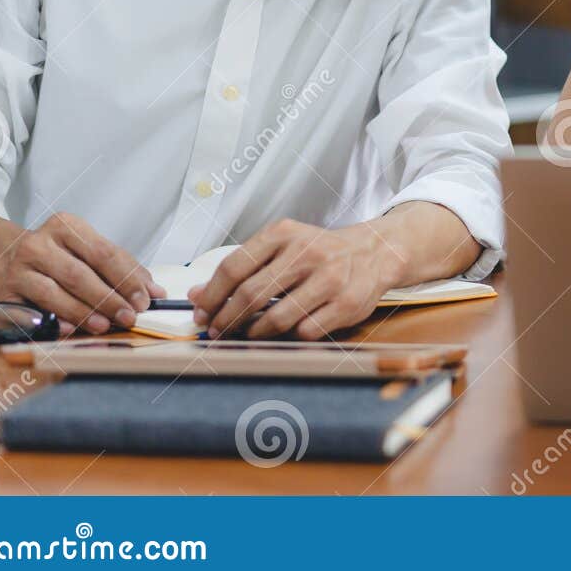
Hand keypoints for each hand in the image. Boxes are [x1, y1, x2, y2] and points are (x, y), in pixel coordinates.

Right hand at [0, 207, 164, 335]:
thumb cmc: (53, 253)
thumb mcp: (82, 248)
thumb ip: (119, 267)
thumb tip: (154, 291)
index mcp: (66, 226)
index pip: (104, 253)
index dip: (128, 277)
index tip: (147, 298)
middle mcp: (40, 244)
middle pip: (81, 274)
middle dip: (110, 298)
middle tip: (130, 316)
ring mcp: (19, 268)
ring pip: (57, 292)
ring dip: (85, 312)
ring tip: (106, 325)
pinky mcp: (5, 292)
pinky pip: (34, 310)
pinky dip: (55, 320)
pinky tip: (72, 330)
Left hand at [189, 218, 388, 339]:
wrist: (374, 251)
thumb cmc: (319, 252)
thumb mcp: (280, 247)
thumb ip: (241, 268)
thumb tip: (196, 295)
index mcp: (283, 233)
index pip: (233, 267)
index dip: (211, 296)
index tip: (201, 313)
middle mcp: (306, 252)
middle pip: (250, 295)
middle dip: (227, 320)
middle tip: (218, 331)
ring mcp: (329, 278)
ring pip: (277, 318)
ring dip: (255, 333)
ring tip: (249, 334)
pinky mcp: (347, 302)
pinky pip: (305, 331)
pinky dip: (290, 336)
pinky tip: (287, 331)